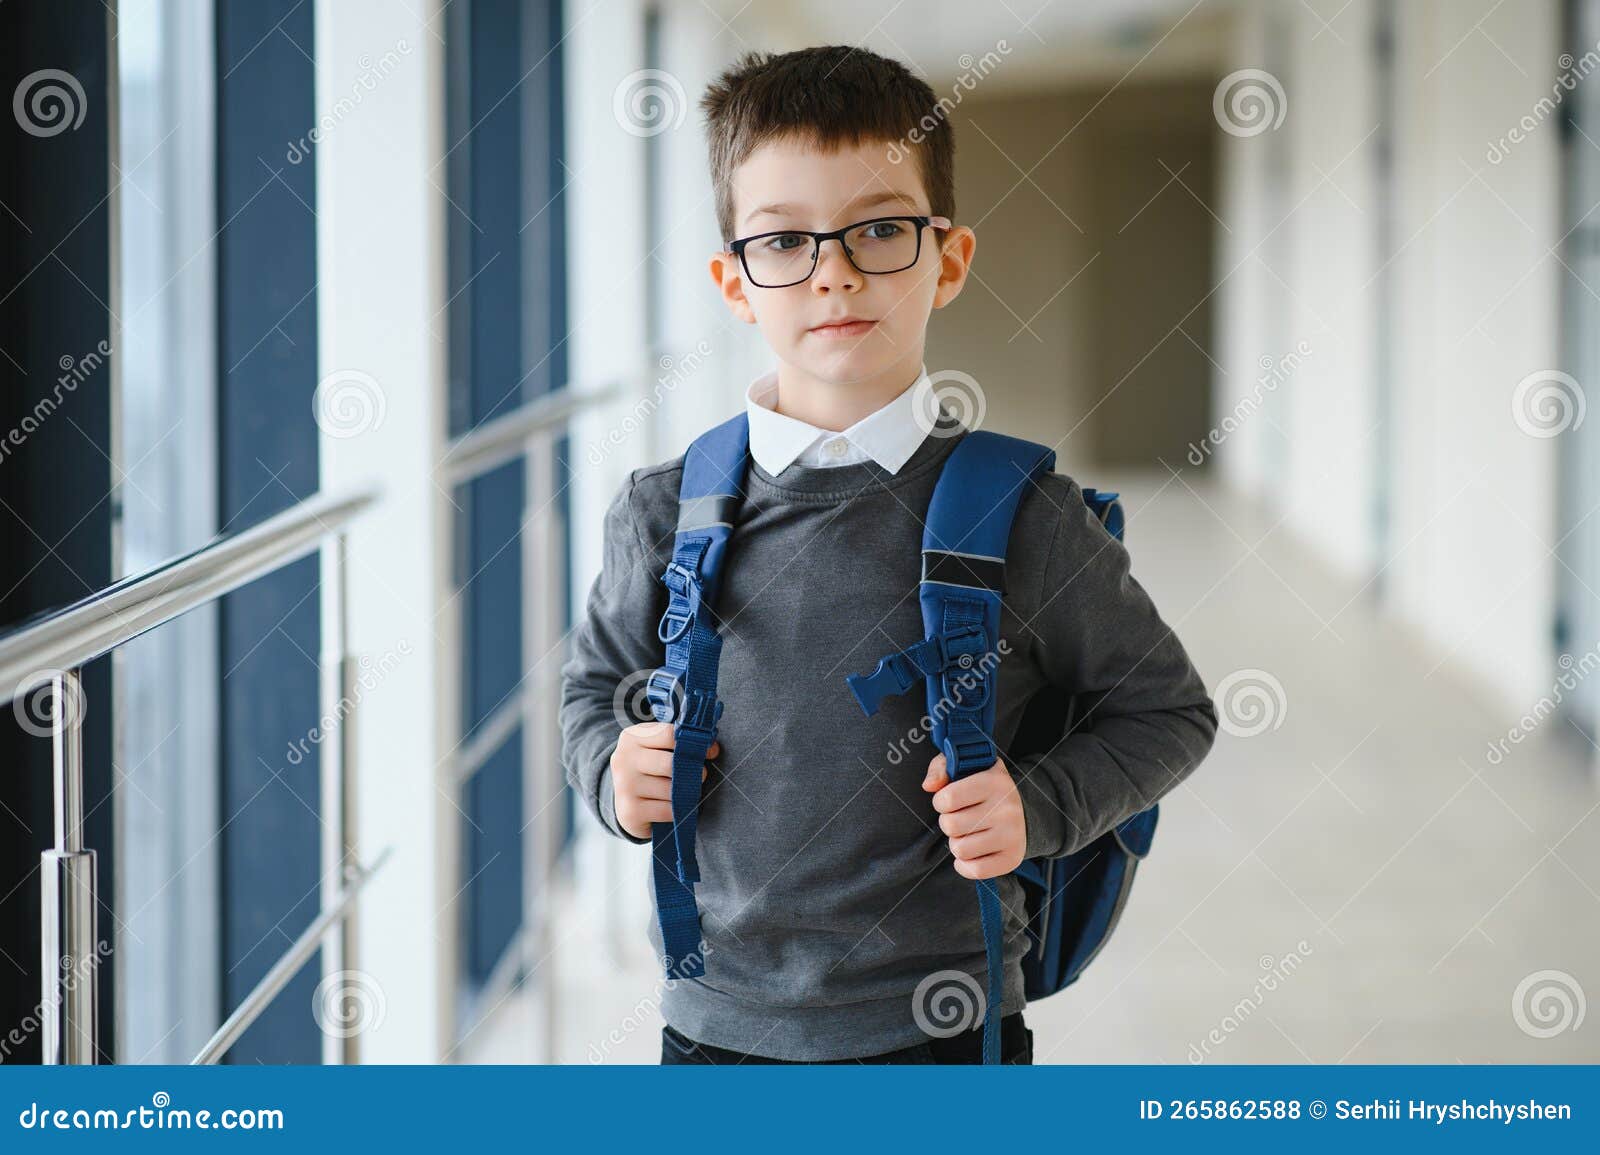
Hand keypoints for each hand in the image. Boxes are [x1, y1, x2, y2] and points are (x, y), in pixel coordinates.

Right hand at [611, 720, 719, 840]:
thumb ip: (681, 743)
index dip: (694, 743)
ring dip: (683, 793)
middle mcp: (623, 760)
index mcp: (631, 738)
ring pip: (670, 790)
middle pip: (669, 764)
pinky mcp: (630, 812)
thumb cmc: (650, 769)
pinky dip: (676, 810)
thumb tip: (712, 748)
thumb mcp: (658, 749)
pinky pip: (667, 810)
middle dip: (691, 771)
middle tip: (699, 776)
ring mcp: (625, 787)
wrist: (625, 802)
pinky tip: (672, 806)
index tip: (708, 751)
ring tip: (682, 791)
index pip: (669, 735)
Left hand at [922, 752, 1026, 879]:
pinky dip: (964, 865)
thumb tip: (929, 786)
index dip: (940, 801)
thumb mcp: (965, 766)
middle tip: (960, 817)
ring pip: (960, 849)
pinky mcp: (1013, 858)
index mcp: (994, 781)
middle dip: (948, 822)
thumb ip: (941, 768)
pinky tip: (971, 852)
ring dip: (957, 842)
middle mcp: (1007, 808)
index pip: (948, 798)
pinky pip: (974, 870)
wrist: (1023, 811)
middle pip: (950, 826)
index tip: (949, 801)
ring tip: (968, 833)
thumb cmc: (984, 788)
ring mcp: (1012, 835)